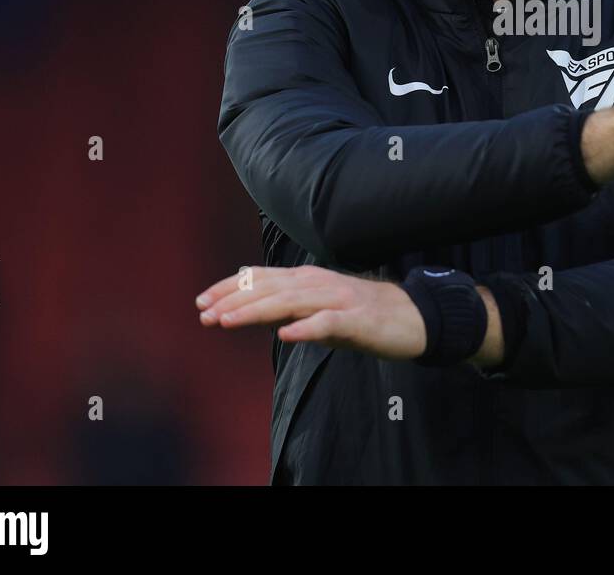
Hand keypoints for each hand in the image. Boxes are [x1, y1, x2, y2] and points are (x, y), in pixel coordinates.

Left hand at [195, 265, 427, 360]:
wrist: (412, 317)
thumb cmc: (361, 315)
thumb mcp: (318, 308)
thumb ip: (287, 306)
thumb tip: (250, 311)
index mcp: (308, 280)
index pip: (262, 279)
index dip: (231, 288)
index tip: (202, 302)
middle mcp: (319, 284)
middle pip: (270, 288)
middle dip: (234, 300)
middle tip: (205, 315)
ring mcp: (338, 300)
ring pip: (291, 301)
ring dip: (257, 310)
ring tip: (228, 321)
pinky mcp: (357, 320)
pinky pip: (328, 322)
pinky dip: (306, 328)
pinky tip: (285, 335)